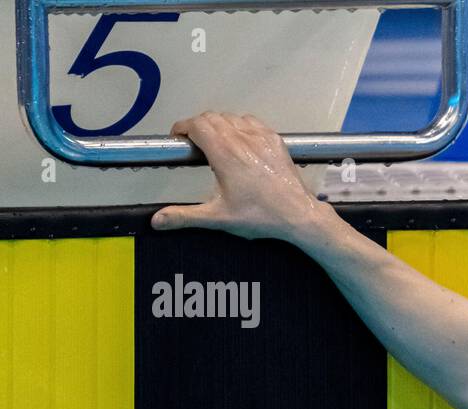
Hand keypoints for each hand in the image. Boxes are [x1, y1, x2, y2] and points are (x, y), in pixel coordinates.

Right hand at [151, 111, 334, 242]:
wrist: (298, 214)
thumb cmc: (260, 216)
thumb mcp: (219, 217)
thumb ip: (185, 216)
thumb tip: (157, 220)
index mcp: (225, 153)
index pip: (196, 124)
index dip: (182, 128)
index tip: (178, 139)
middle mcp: (242, 138)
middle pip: (211, 117)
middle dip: (198, 126)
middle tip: (193, 144)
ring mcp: (261, 136)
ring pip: (231, 117)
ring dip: (219, 124)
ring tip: (215, 144)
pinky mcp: (275, 140)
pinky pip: (252, 122)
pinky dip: (240, 126)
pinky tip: (240, 142)